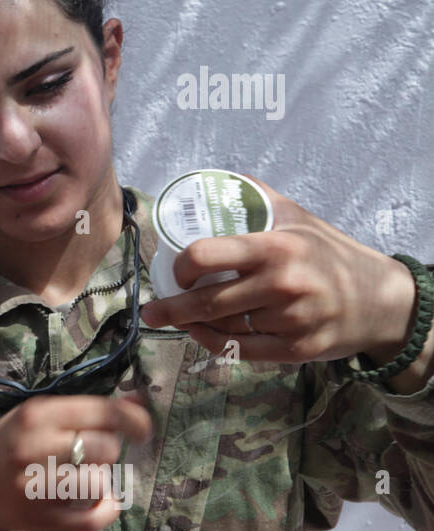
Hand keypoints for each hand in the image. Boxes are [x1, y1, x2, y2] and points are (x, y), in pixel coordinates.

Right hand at [0, 393, 153, 530]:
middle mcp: (34, 447)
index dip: (134, 421)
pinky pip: (92, 518)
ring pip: (99, 481)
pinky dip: (106, 510)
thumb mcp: (34, 416)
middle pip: (105, 447)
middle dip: (107, 450)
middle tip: (91, 453)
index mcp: (35, 415)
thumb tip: (137, 403)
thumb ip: (84, 409)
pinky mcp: (41, 519)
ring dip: (101, 478)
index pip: (103, 413)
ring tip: (85, 475)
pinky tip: (101, 500)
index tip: (142, 429)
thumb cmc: (5, 445)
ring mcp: (36, 486)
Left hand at [138, 174, 417, 365]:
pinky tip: (204, 334)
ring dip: (193, 325)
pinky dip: (215, 343)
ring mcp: (290, 320)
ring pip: (221, 328)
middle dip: (170, 309)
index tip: (174, 271)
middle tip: (150, 310)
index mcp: (274, 247)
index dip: (180, 267)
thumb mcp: (297, 217)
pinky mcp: (296, 350)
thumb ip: (256, 198)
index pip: (204, 255)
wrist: (379, 299)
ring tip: (179, 319)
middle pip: (205, 302)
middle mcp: (281, 284)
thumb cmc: (328, 253)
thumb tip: (212, 180)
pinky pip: (240, 351)